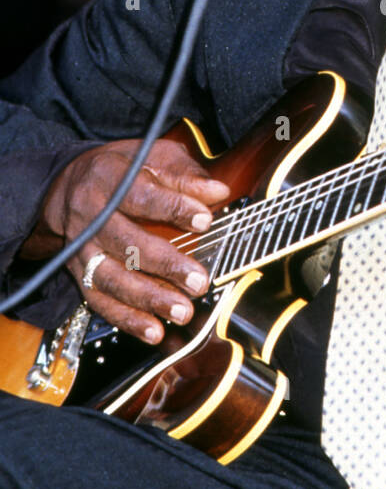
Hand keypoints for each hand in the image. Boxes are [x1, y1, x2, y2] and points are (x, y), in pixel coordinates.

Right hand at [25, 139, 230, 343]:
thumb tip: (217, 191)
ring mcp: (84, 249)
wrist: (64, 188)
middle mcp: (92, 217)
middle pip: (128, 244)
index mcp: (109, 180)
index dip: (174, 208)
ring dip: (149, 299)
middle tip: (198, 281)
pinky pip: (101, 302)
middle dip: (166, 265)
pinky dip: (127, 320)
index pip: (142, 196)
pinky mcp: (81, 275)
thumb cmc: (118, 171)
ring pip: (113, 278)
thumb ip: (184, 175)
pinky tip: (154, 331)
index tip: (204, 220)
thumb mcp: (151, 157)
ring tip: (181, 311)